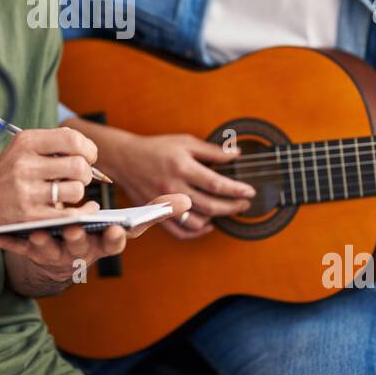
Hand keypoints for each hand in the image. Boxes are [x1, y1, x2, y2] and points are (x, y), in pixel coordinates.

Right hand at [0, 127, 98, 228]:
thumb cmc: (4, 176)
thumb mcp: (20, 150)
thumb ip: (52, 144)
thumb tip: (88, 151)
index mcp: (25, 142)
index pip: (72, 138)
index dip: (88, 148)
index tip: (87, 156)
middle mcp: (25, 164)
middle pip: (78, 165)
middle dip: (86, 173)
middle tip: (79, 177)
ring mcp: (27, 192)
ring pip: (76, 190)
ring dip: (78, 193)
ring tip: (68, 193)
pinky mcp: (30, 216)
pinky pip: (70, 214)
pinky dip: (84, 212)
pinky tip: (87, 209)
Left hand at [0, 193, 191, 282]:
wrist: (57, 255)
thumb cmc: (93, 234)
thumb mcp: (122, 225)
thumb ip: (153, 213)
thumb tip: (186, 200)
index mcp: (103, 244)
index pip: (115, 242)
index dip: (116, 238)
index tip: (118, 229)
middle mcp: (80, 252)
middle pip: (81, 247)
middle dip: (79, 238)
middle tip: (75, 227)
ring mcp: (55, 254)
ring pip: (49, 250)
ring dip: (43, 242)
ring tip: (37, 232)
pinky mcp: (30, 254)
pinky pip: (18, 249)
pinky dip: (10, 243)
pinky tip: (0, 236)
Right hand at [103, 133, 255, 239]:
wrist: (126, 160)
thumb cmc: (156, 149)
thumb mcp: (185, 142)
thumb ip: (211, 151)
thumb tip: (235, 155)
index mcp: (182, 168)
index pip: (216, 184)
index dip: (236, 190)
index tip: (249, 191)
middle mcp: (174, 188)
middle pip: (211, 206)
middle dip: (233, 207)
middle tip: (244, 204)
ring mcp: (165, 203)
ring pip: (197, 222)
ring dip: (216, 219)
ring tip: (226, 210)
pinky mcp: (157, 214)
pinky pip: (179, 231)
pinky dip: (197, 232)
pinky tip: (208, 225)